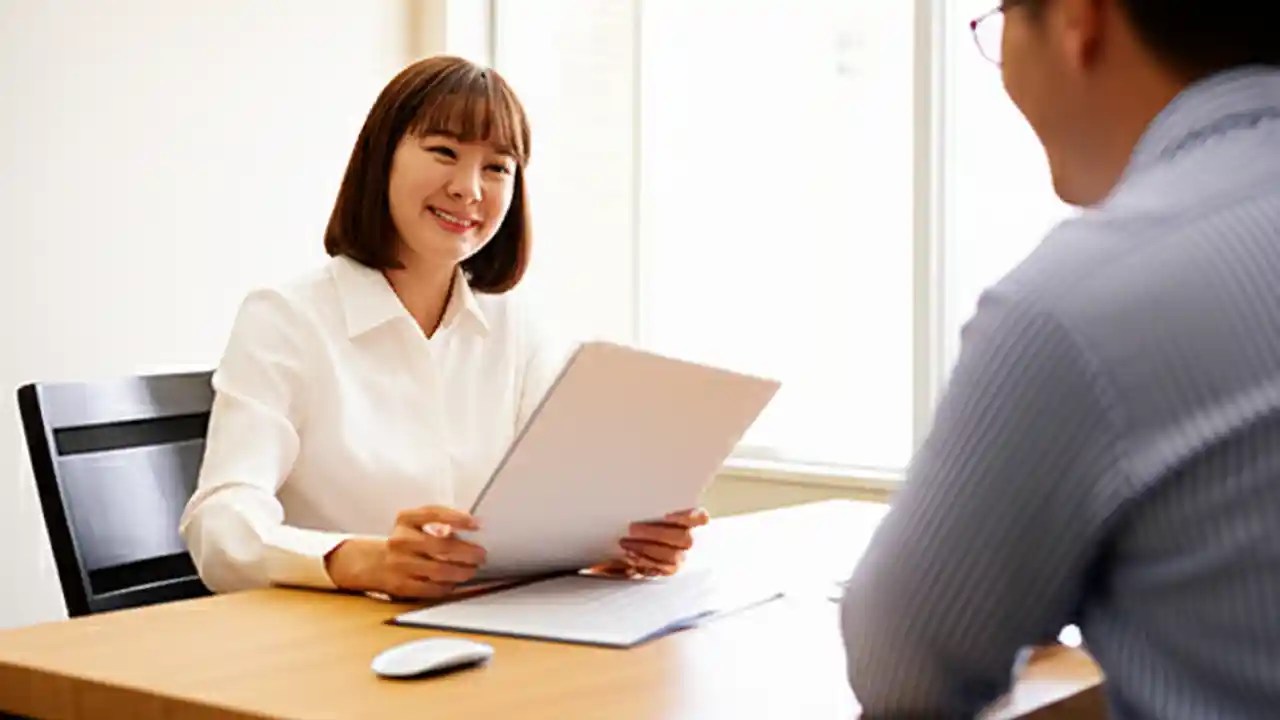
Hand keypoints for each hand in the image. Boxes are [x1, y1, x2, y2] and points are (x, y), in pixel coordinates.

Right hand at [325, 505, 486, 598]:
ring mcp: (399, 564)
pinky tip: (455, 582)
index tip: (477, 524)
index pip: (433, 514)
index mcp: (405, 519)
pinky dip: (448, 586)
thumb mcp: (415, 523)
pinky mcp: (401, 586)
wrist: (373, 563)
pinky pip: (431, 588)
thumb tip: (472, 527)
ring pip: (439, 569)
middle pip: (441, 545)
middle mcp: (400, 540)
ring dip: (461, 571)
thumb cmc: (406, 540)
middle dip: (467, 551)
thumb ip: (438, 522)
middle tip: (481, 554)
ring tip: (472, 569)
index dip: (457, 518)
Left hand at [616, 508, 709, 576]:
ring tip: (625, 542)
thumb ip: (656, 503)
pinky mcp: (669, 569)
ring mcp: (682, 555)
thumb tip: (644, 494)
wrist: (645, 537)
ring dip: (646, 549)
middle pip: (682, 538)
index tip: (666, 515)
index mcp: (694, 518)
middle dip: (656, 533)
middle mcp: (691, 538)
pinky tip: (630, 556)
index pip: (699, 517)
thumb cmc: (651, 518)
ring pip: (671, 556)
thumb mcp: (655, 508)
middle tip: (633, 528)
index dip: (686, 517)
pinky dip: (644, 562)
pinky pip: (660, 569)